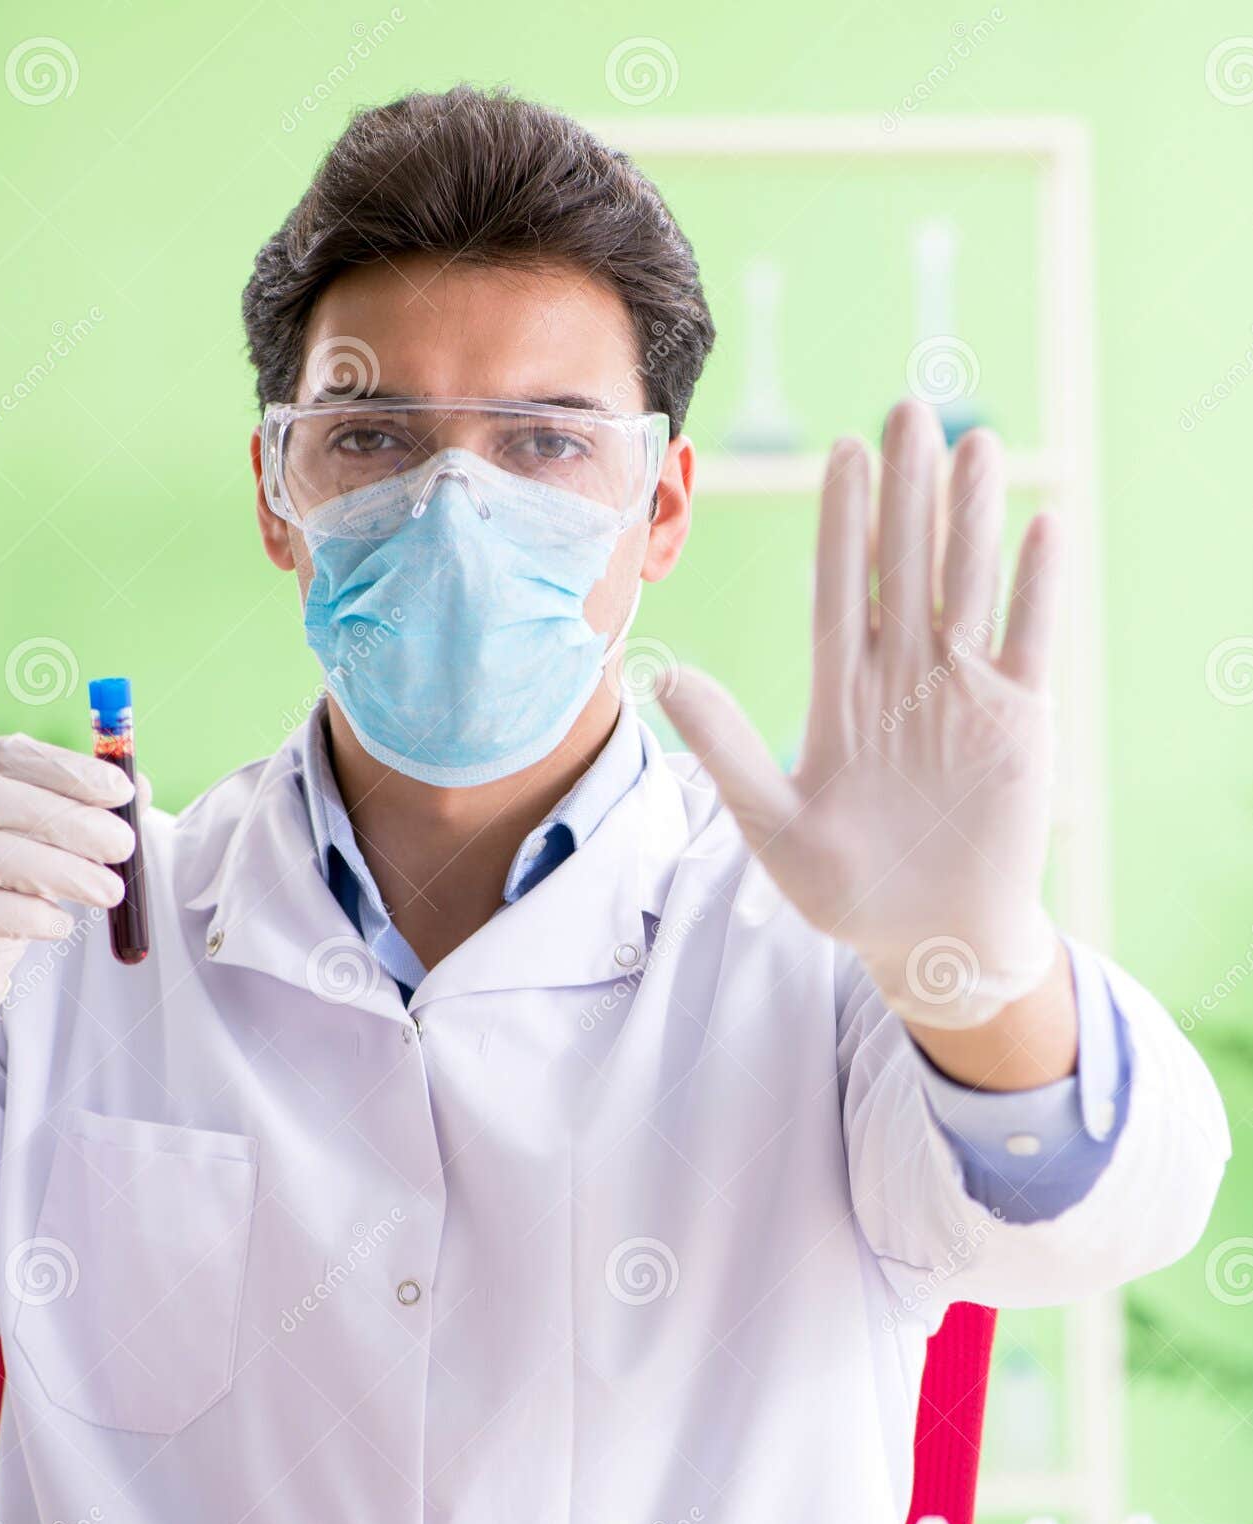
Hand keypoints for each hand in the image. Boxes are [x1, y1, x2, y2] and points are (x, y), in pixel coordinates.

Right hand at [0, 734, 138, 1060]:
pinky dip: (32, 917)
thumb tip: (140, 790)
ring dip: (65, 873)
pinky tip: (59, 924)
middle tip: (124, 847)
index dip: (69, 770)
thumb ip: (78, 805)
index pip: (8, 754)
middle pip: (0, 802)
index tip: (122, 790)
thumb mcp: (29, 833)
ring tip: (110, 892)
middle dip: (74, 824)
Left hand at [662, 401, 1059, 1029]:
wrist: (925, 936)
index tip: (839, 452)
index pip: (840, 586)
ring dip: (971, 517)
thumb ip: (726, 748)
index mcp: (842, 692)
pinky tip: (1040, 523)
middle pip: (905, 564)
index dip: (842, 521)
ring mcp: (964, 692)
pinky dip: (1036, 586)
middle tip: (907, 408)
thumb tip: (663, 676)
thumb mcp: (772, 823)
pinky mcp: (1018, 719)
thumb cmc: (844, 889)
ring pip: (968, 584)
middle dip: (907, 490)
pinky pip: (1031, 638)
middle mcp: (903, 676)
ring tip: (972, 443)